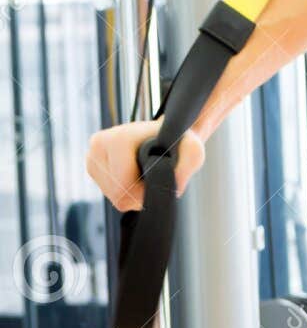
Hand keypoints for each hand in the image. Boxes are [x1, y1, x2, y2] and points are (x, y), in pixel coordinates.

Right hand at [85, 120, 205, 211]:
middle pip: (117, 195)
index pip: (124, 189)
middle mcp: (98, 145)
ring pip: (112, 195)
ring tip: (145, 172)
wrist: (166, 132)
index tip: (159, 179)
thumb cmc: (179, 141)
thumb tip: (172, 189)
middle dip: (139, 193)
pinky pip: (109, 192)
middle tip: (154, 175)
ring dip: (132, 191)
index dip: (145, 193)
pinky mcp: (92, 164)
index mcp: (117, 140)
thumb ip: (186, 169)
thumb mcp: (193, 152)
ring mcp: (92, 155)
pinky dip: (125, 188)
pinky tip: (135, 174)